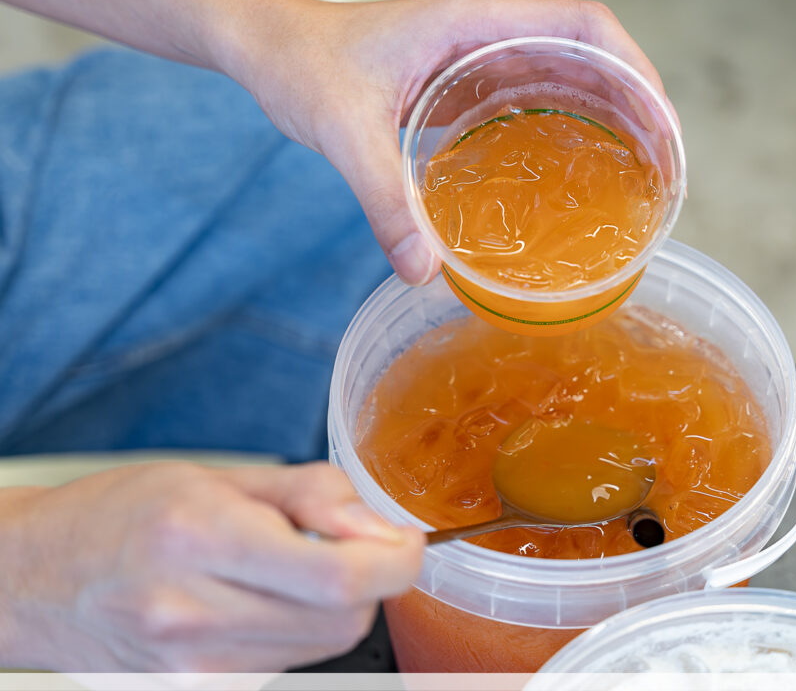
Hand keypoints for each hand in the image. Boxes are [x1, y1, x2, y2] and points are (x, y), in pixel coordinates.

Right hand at [0, 462, 423, 671]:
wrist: (33, 580)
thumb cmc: (125, 513)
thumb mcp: (222, 476)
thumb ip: (313, 496)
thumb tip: (382, 530)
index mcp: (201, 538)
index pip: (339, 577)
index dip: (396, 562)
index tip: (408, 542)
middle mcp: (193, 613)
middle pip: (343, 619)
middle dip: (365, 580)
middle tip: (339, 543)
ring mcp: (192, 669)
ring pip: (322, 647)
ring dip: (328, 606)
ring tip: (276, 569)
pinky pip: (285, 664)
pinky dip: (293, 631)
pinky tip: (251, 602)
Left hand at [222, 0, 668, 283]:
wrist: (272, 51)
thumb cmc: (303, 66)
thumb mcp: (344, 131)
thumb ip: (384, 199)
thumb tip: (424, 272)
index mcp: (476, 22)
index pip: (586, 26)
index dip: (636, 68)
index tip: (662, 122)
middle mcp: (490, 32)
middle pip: (594, 54)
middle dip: (640, 103)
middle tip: (666, 168)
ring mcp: (482, 55)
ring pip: (573, 75)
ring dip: (615, 115)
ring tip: (644, 172)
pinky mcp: (468, 81)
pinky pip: (539, 97)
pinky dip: (574, 128)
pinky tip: (585, 170)